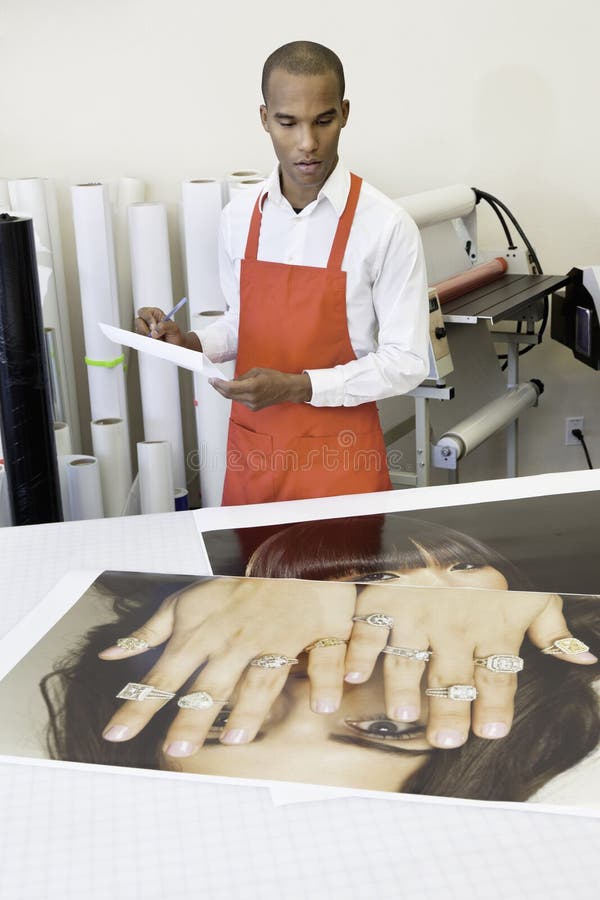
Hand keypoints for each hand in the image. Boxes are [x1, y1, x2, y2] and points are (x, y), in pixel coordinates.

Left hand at [99, 576, 354, 755]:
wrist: (283, 566)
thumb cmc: (231, 593)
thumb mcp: (184, 604)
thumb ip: (148, 632)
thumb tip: (110, 653)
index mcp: (198, 634)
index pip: (162, 674)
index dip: (138, 704)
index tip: (115, 734)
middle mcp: (231, 641)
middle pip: (209, 685)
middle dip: (192, 716)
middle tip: (175, 750)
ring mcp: (268, 642)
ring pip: (259, 679)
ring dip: (249, 709)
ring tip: (234, 738)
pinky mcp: (304, 639)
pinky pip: (318, 662)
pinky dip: (325, 683)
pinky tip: (322, 707)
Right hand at [135, 306, 200, 349]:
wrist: (178, 344)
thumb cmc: (175, 334)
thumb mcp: (174, 328)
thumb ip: (165, 326)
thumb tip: (154, 331)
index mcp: (154, 313)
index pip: (143, 312)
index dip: (147, 318)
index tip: (154, 325)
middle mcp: (148, 321)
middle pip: (138, 322)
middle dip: (147, 329)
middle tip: (156, 334)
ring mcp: (145, 330)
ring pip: (139, 332)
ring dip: (148, 337)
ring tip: (159, 338)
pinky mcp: (144, 339)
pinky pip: (141, 340)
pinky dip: (148, 342)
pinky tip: (156, 342)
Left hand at [209, 367, 311, 409]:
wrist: (286, 389)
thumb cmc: (274, 377)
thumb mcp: (256, 371)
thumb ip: (242, 377)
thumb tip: (230, 381)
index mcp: (253, 386)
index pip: (230, 387)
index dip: (219, 384)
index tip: (212, 379)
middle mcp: (251, 398)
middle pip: (229, 395)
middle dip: (219, 388)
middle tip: (213, 381)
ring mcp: (252, 405)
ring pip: (233, 398)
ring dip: (226, 392)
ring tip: (220, 384)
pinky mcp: (253, 408)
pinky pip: (240, 401)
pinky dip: (234, 395)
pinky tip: (233, 389)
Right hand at [345, 584, 596, 748]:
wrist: (442, 533)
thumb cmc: (483, 574)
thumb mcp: (525, 596)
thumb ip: (551, 629)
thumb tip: (583, 657)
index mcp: (491, 626)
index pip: (497, 676)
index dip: (495, 706)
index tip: (491, 732)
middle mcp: (454, 624)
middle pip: (452, 675)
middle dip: (451, 708)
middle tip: (447, 738)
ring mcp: (417, 612)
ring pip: (410, 658)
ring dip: (405, 688)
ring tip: (405, 715)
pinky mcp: (384, 600)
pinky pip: (370, 631)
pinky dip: (360, 654)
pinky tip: (355, 677)